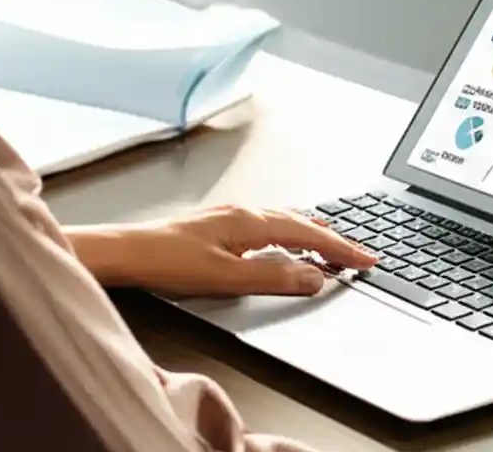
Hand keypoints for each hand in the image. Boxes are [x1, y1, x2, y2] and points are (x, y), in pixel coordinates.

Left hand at [68, 206, 376, 297]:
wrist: (125, 252)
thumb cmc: (167, 262)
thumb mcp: (227, 278)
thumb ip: (274, 277)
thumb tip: (315, 276)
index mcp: (252, 222)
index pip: (310, 234)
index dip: (341, 248)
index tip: (367, 259)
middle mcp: (245, 213)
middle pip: (302, 223)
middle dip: (333, 238)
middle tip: (359, 253)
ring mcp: (230, 216)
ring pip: (284, 220)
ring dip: (312, 232)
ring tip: (331, 240)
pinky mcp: (218, 224)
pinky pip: (268, 222)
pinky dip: (289, 230)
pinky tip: (283, 236)